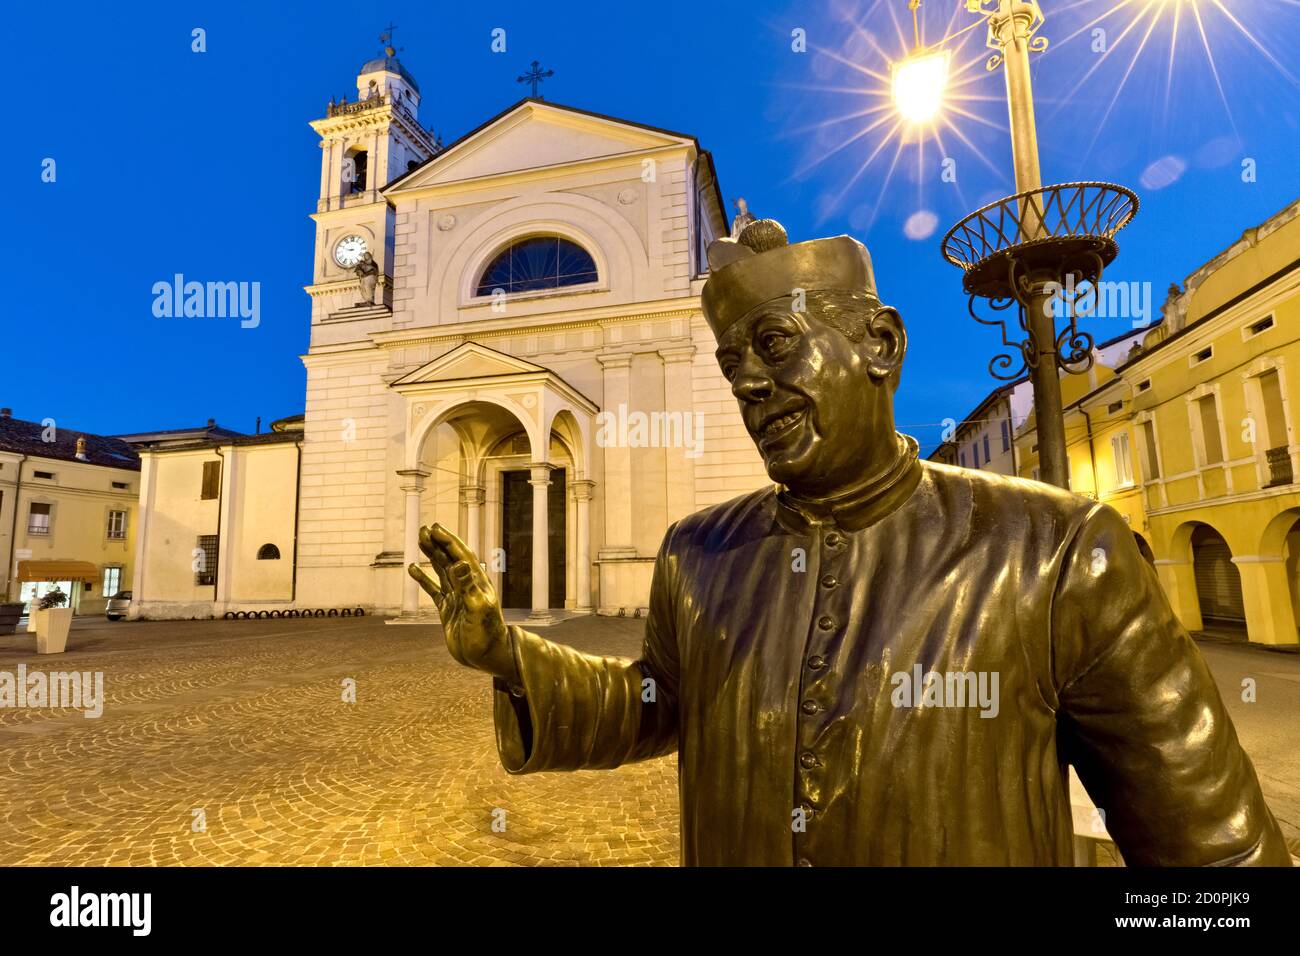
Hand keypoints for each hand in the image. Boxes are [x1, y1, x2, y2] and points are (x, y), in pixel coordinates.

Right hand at [407, 523, 516, 681]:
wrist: (486, 657)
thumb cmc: (487, 634)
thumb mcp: (477, 609)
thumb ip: (467, 586)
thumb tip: (459, 562)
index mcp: (476, 582)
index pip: (461, 556)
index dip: (449, 541)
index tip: (435, 528)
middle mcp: (466, 586)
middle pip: (450, 559)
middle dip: (438, 543)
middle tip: (424, 529)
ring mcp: (456, 597)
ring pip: (441, 571)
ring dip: (431, 556)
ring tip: (420, 541)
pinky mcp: (447, 610)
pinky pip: (433, 590)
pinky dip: (423, 579)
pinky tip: (413, 569)